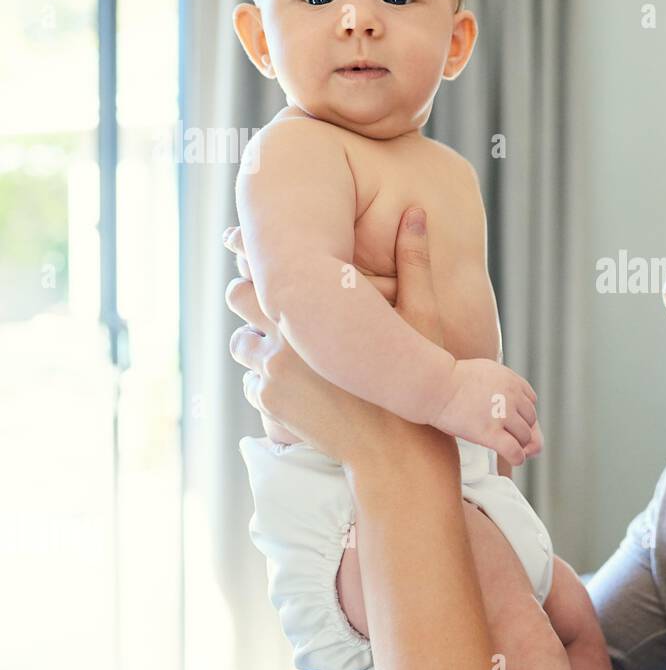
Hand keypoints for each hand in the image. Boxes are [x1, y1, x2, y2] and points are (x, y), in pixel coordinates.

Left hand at [225, 207, 451, 470]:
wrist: (400, 458)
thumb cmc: (419, 382)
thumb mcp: (425, 316)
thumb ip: (413, 261)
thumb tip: (415, 211)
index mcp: (315, 307)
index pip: (258, 262)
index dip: (248, 247)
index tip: (242, 237)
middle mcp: (284, 336)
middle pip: (237, 295)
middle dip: (248, 291)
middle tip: (261, 288)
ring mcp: (272, 373)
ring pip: (240, 343)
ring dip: (255, 339)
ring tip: (280, 340)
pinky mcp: (271, 405)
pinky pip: (252, 382)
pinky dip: (265, 378)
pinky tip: (291, 380)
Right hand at [429, 359, 543, 467]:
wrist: (435, 386)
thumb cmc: (452, 380)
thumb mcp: (485, 371)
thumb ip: (502, 382)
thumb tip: (510, 402)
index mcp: (511, 380)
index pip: (531, 401)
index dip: (521, 412)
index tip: (511, 419)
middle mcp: (511, 396)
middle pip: (530, 419)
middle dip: (520, 428)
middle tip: (506, 434)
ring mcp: (502, 415)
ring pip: (524, 436)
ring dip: (518, 443)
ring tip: (506, 445)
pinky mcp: (490, 433)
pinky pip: (514, 451)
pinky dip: (517, 457)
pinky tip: (515, 459)